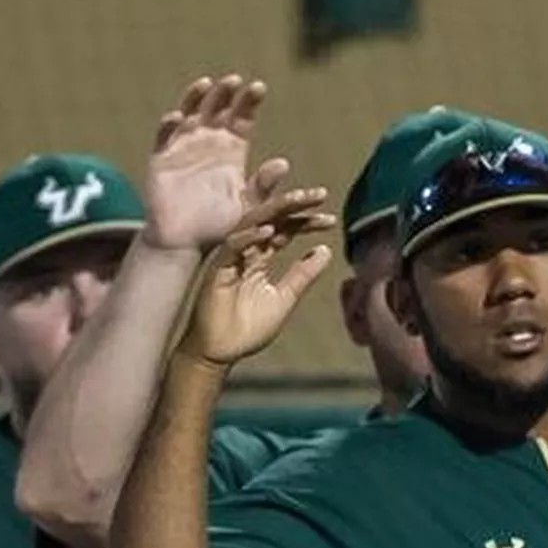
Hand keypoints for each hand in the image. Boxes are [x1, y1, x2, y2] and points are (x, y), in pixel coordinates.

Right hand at [141, 76, 285, 252]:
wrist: (182, 243)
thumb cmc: (216, 226)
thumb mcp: (245, 206)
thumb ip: (263, 187)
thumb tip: (283, 164)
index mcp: (232, 150)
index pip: (242, 117)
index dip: (249, 101)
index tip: (258, 87)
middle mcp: (208, 143)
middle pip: (218, 108)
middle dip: (226, 93)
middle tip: (235, 80)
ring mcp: (183, 147)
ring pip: (190, 113)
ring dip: (197, 97)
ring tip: (207, 84)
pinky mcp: (161, 159)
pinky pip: (164, 137)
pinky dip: (169, 125)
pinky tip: (177, 117)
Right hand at [176, 191, 335, 368]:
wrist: (219, 352)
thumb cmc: (247, 328)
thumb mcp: (284, 298)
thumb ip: (303, 274)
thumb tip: (327, 249)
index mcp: (260, 256)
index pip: (285, 229)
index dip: (306, 221)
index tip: (331, 220)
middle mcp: (245, 250)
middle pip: (270, 217)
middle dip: (294, 203)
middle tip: (319, 194)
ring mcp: (230, 258)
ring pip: (251, 223)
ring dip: (275, 209)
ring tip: (298, 199)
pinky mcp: (216, 270)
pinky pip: (231, 247)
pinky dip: (249, 237)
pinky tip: (269, 231)